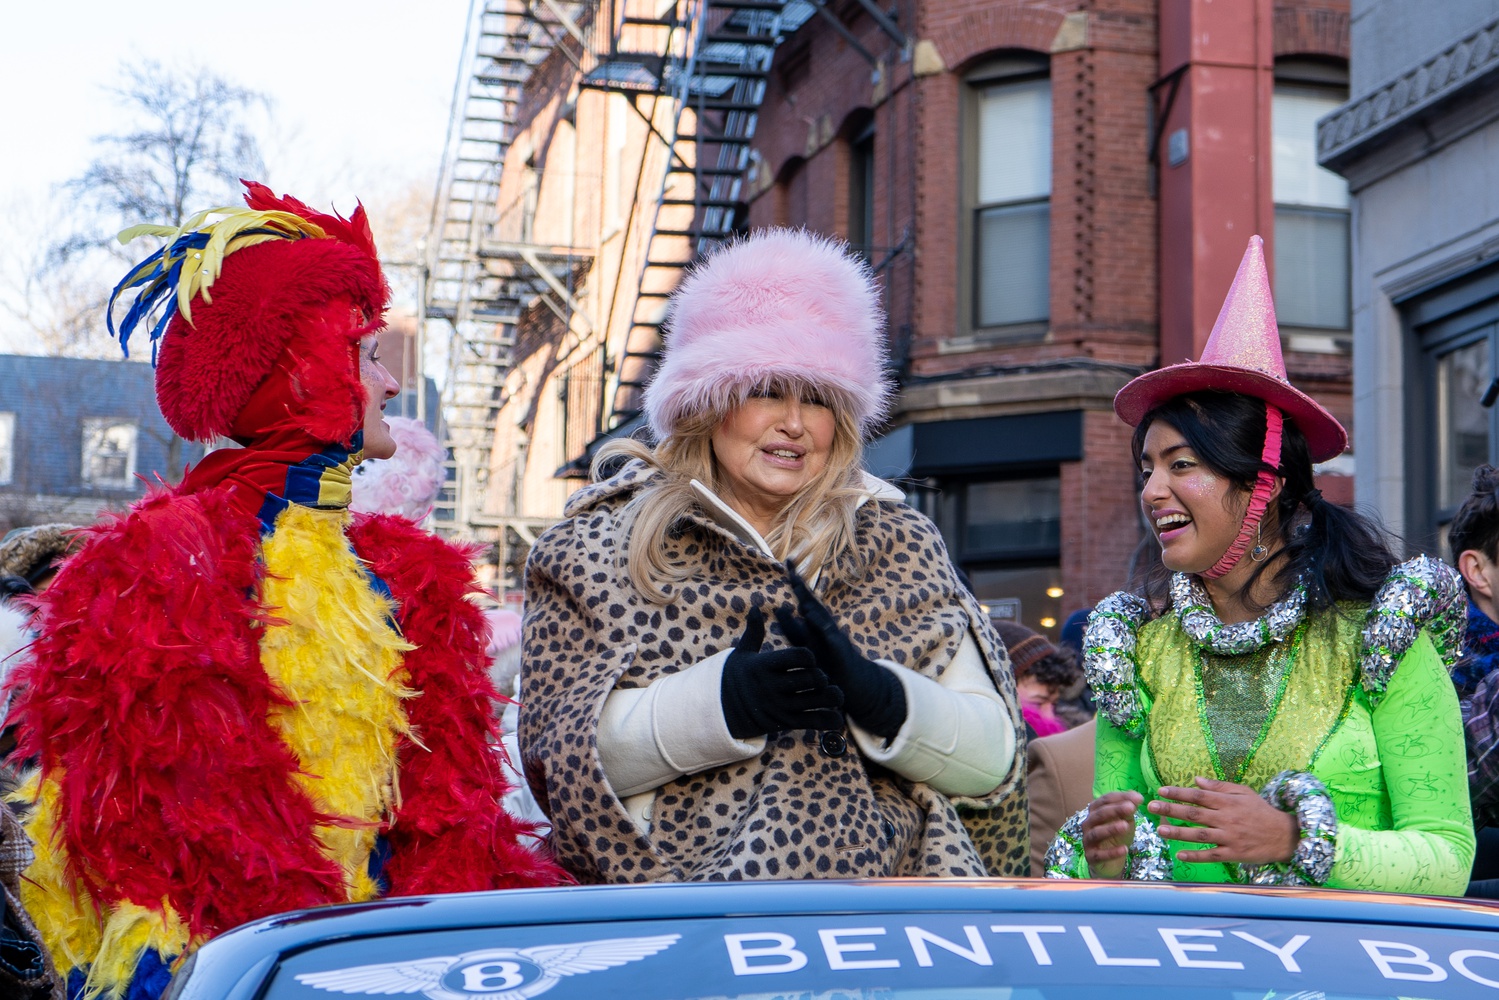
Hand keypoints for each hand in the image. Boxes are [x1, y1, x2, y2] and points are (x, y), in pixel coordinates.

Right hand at [720, 607, 844, 738]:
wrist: (723, 709)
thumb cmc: (738, 677)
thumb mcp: (742, 654)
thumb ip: (754, 632)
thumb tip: (756, 608)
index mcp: (764, 666)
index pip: (795, 657)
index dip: (809, 656)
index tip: (812, 658)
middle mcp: (772, 686)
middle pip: (808, 679)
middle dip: (821, 677)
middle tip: (824, 676)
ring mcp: (779, 706)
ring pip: (812, 701)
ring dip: (830, 697)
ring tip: (838, 694)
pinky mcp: (784, 722)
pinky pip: (810, 722)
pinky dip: (827, 720)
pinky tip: (837, 717)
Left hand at [777, 563, 906, 738]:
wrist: (851, 683)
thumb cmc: (827, 661)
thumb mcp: (806, 643)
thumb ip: (793, 628)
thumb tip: (780, 609)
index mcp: (815, 622)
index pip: (803, 597)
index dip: (795, 580)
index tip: (787, 561)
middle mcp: (824, 624)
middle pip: (811, 600)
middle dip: (800, 584)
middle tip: (789, 566)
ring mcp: (833, 635)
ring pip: (820, 614)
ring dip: (809, 598)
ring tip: (796, 584)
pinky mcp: (839, 649)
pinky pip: (829, 635)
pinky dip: (820, 625)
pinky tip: (810, 616)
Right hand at [1081, 791, 1141, 878]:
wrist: (1110, 861)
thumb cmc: (1117, 837)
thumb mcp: (1125, 821)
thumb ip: (1129, 810)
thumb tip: (1137, 797)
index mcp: (1095, 811)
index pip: (1105, 800)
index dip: (1121, 798)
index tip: (1139, 798)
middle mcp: (1088, 823)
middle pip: (1099, 814)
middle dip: (1115, 810)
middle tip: (1131, 808)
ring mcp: (1088, 840)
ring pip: (1096, 833)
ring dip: (1110, 828)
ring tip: (1125, 826)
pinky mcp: (1091, 857)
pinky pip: (1099, 854)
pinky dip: (1112, 852)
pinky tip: (1124, 849)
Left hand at [1147, 777, 1297, 864]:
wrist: (1285, 835)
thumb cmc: (1261, 811)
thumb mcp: (1243, 793)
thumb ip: (1219, 787)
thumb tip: (1195, 779)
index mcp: (1228, 802)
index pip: (1198, 796)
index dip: (1179, 793)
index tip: (1161, 790)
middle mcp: (1226, 819)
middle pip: (1194, 814)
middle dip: (1171, 810)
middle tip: (1151, 806)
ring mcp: (1229, 838)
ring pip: (1199, 835)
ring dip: (1178, 833)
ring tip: (1160, 830)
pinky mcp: (1234, 854)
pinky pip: (1211, 855)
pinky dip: (1195, 856)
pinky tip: (1180, 855)